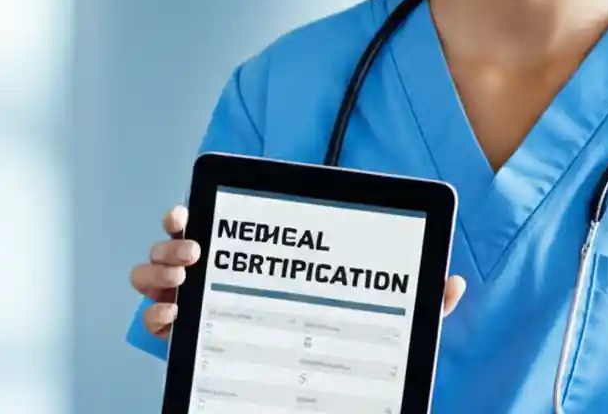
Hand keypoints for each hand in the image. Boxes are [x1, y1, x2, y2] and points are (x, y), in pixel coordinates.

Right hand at [129, 204, 466, 340]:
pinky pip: (159, 326)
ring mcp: (202, 314)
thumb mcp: (384, 327)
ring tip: (181, 282)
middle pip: (175, 248)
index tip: (190, 213)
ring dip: (156, 272)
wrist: (326, 404)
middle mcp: (223, 283)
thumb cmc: (347, 357)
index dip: (192, 214)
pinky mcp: (192, 348)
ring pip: (155, 280)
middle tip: (194, 254)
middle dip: (171, 244)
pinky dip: (154, 315)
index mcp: (260, 264)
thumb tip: (453, 283)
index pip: (219, 225)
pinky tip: (172, 318)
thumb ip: (419, 305)